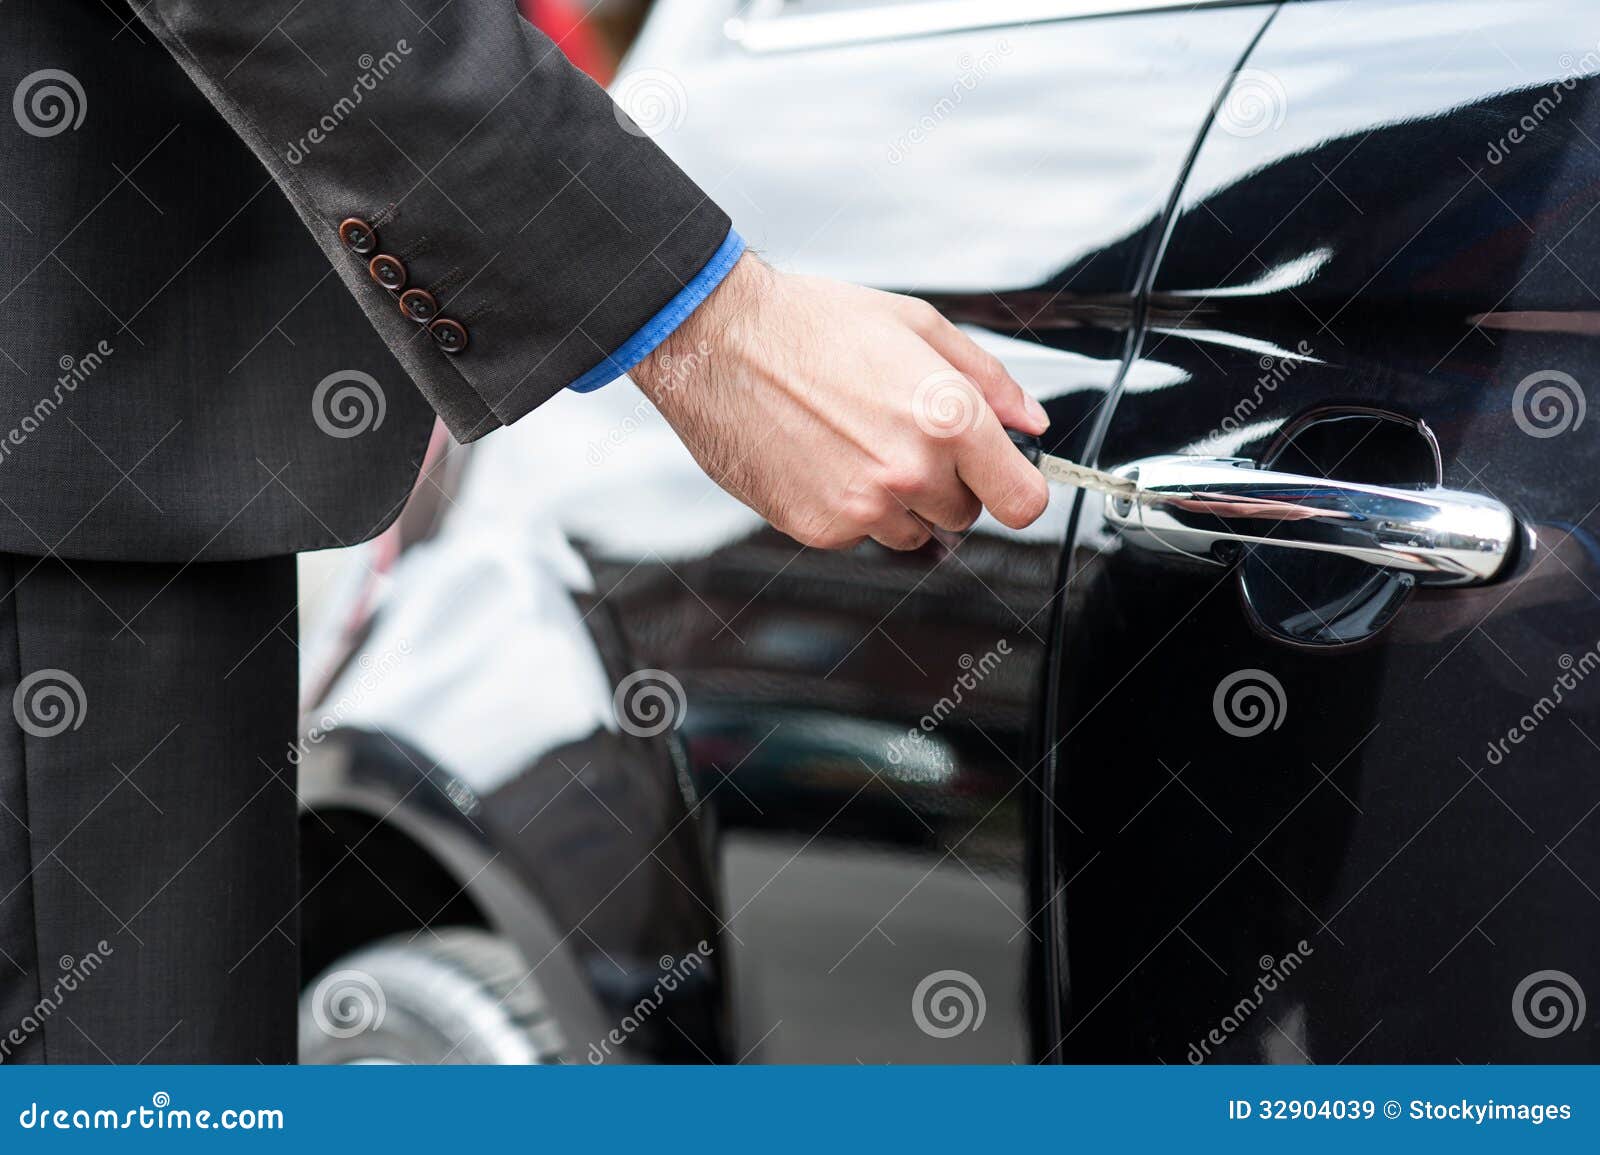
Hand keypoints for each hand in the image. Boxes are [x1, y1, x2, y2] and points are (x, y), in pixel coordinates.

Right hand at [632, 253, 1049, 550]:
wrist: (717, 342)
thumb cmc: (809, 324)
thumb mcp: (915, 325)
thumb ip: (988, 378)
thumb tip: (1029, 421)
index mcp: (946, 416)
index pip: (1021, 500)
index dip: (1017, 490)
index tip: (1007, 482)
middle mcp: (909, 469)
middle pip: (966, 516)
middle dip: (947, 483)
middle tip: (905, 436)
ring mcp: (863, 506)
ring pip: (914, 532)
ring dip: (900, 501)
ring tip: (858, 444)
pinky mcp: (820, 528)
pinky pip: (860, 536)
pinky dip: (850, 508)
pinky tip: (824, 458)